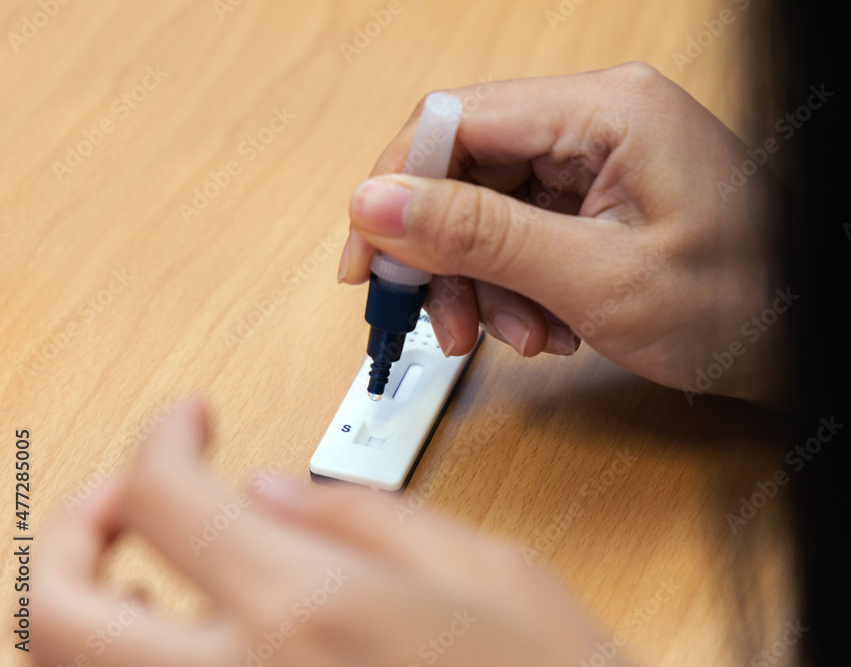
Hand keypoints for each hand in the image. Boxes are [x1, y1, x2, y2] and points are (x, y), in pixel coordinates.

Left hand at [33, 399, 630, 666]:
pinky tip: (188, 637)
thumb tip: (270, 490)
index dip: (161, 437)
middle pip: (54, 609)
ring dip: (84, 606)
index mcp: (311, 609)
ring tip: (143, 566)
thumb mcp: (486, 572)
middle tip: (125, 494)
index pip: (164, 496)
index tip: (189, 420)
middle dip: (68, 531)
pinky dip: (135, 661)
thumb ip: (367, 517)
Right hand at [338, 62, 787, 405]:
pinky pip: (528, 230)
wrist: (813, 341)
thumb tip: (377, 203)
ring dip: (485, 281)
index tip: (369, 265)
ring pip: (491, 206)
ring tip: (521, 335)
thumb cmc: (744, 305)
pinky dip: (520, 285)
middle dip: (446, 254)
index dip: (394, 191)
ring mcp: (605, 157)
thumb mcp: (597, 279)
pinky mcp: (606, 195)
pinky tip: (550, 325)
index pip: (453, 121)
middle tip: (444, 323)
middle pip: (467, 167)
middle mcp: (601, 118)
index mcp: (605, 108)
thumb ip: (481, 236)